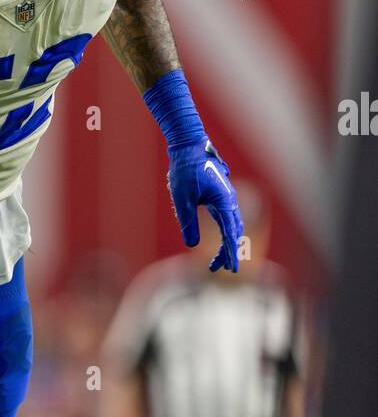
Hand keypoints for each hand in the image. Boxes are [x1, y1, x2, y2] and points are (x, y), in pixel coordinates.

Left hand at [168, 139, 242, 271]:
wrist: (189, 146)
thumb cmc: (185, 170)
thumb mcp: (182, 200)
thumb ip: (188, 223)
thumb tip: (191, 245)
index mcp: (224, 203)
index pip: (230, 235)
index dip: (230, 254)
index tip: (233, 270)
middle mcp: (230, 201)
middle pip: (234, 232)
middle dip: (227, 252)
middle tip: (216, 269)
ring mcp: (227, 197)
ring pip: (232, 225)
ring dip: (227, 242)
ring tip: (217, 259)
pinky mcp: (221, 195)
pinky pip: (227, 217)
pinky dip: (225, 231)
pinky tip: (219, 239)